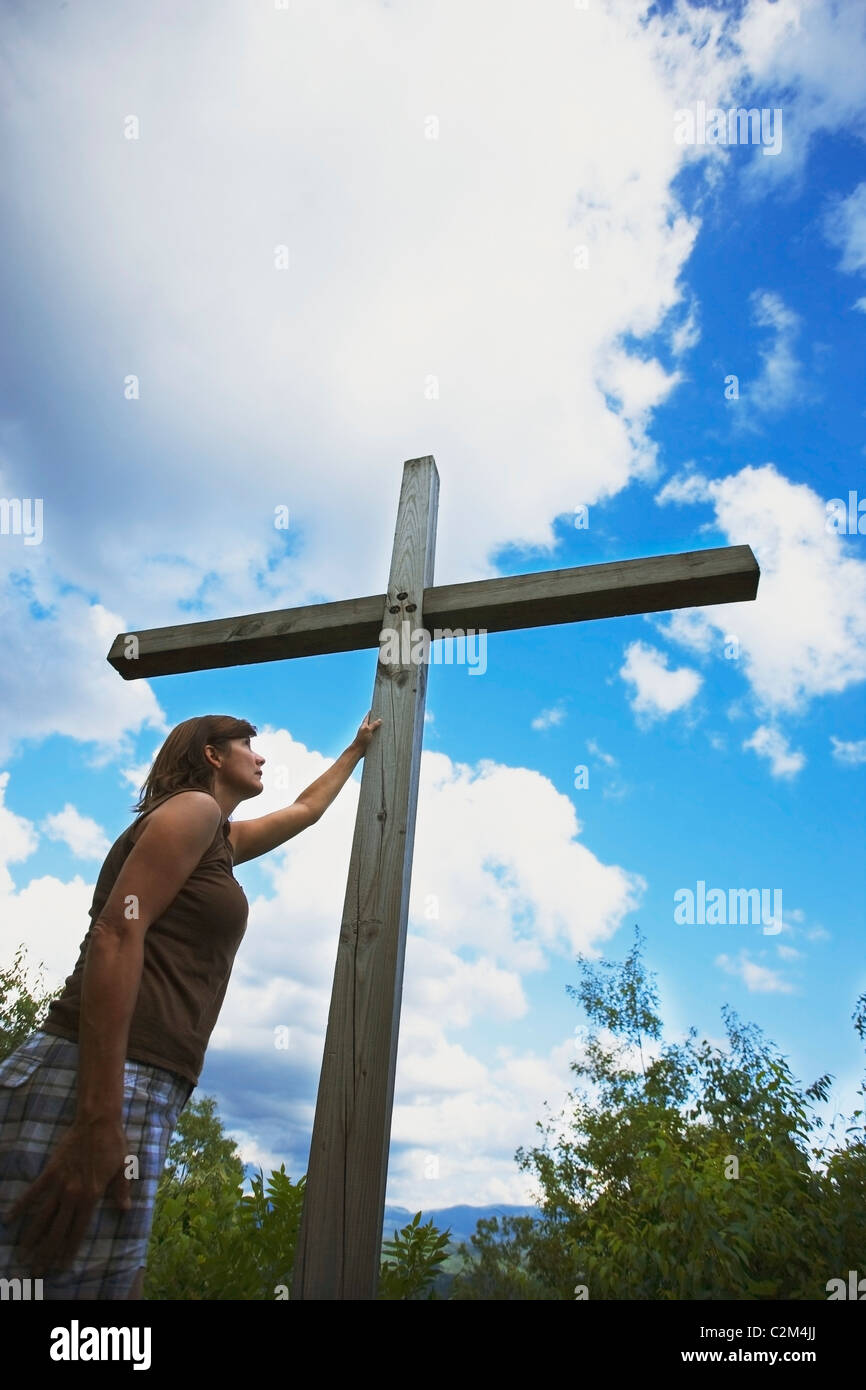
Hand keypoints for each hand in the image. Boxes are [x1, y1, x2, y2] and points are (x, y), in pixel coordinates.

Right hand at [9, 1118, 132, 1273]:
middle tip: (37, 1270)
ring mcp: (60, 1183)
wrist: (98, 1120)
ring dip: (32, 1237)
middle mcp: (74, 1194)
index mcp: (92, 1196)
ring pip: (43, 1216)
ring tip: (23, 1254)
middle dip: (47, 1252)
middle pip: (57, 1230)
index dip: (69, 1250)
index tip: (60, 1266)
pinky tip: (9, 1219)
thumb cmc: (114, 1143)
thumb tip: (125, 1209)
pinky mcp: (50, 1172)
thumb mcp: (124, 1168)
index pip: (78, 1230)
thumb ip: (121, 1191)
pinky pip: (33, 1193)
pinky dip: (20, 1206)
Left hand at [352, 710, 381, 753]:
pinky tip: (383, 735)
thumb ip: (374, 725)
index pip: (368, 717)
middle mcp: (366, 729)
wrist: (359, 750)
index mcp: (364, 725)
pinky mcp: (370, 740)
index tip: (374, 708)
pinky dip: (379, 734)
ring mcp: (368, 735)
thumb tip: (380, 720)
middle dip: (376, 719)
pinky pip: (375, 735)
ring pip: (374, 729)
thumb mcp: (368, 730)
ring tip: (385, 724)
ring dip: (378, 727)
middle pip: (371, 723)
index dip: (370, 713)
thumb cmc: (362, 739)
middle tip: (382, 716)